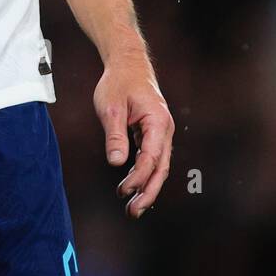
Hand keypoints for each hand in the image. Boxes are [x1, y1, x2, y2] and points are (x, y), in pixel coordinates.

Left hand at [93, 51, 173, 219]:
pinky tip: (134, 187)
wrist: (128, 63)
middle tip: (133, 212)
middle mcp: (165, 129)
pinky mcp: (153, 133)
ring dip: (147, 186)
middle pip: (161, 168)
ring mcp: (161, 132)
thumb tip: (117, 163)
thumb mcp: (111, 107)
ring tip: (132, 207)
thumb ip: (115, 135)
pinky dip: (144, 174)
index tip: (123, 191)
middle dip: (148, 192)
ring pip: (158, 165)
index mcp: (157, 121)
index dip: (138, 177)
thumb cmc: (119, 82)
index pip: (151, 157)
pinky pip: (153, 158)